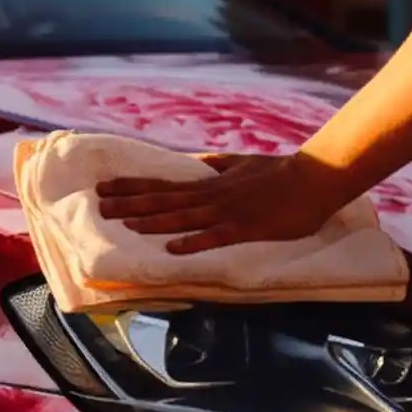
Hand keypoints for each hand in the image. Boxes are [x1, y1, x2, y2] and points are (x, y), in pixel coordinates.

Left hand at [96, 153, 348, 253]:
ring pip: (181, 216)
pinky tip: (171, 249)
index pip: (162, 183)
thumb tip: (190, 164)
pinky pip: (215, 236)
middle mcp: (210, 196)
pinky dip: (193, 242)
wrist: (313, 176)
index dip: (132, 186)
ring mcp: (226, 212)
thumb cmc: (278, 171)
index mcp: (208, 182)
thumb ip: (212, 166)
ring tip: (123, 225)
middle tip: (98, 207)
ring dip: (151, 220)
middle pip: (163, 199)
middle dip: (129, 203)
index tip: (104, 187)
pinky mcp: (245, 227)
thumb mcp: (238, 163)